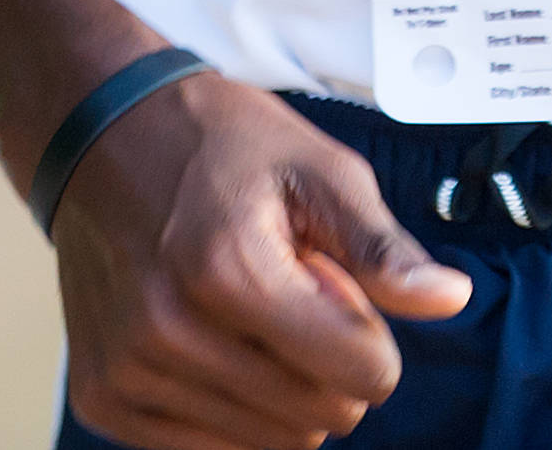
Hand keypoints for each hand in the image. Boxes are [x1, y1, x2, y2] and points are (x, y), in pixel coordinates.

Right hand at [49, 71, 472, 448]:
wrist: (100, 133)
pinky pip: (207, 448)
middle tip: (292, 294)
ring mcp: (128, 373)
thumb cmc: (219, 144)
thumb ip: (382, 248)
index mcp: (230, 271)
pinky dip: (231, 407)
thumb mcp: (318, 169)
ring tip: (248, 313)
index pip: (360, 375)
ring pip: (268, 443)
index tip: (341, 289)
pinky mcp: (103, 398)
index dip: (374, 338)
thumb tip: (450, 299)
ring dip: (280, 390)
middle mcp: (169, 334)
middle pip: (318, 417)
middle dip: (328, 365)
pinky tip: (213, 342)